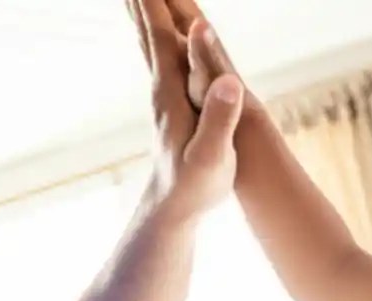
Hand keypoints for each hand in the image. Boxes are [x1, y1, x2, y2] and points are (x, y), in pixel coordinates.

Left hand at [127, 0, 243, 227]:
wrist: (172, 209)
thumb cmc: (194, 185)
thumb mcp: (213, 154)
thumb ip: (220, 116)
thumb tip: (229, 79)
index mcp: (171, 93)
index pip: (162, 36)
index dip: (155, 2)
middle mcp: (161, 88)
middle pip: (148, 32)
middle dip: (142, 1)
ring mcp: (163, 97)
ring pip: (150, 43)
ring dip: (144, 14)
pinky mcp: (170, 107)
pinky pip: (159, 58)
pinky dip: (155, 36)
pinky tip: (159, 35)